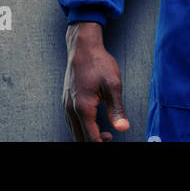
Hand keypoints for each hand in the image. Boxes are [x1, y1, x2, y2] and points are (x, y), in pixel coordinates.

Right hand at [62, 21, 129, 141]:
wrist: (83, 47)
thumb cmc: (99, 63)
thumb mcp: (113, 85)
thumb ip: (117, 109)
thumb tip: (123, 128)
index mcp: (83, 107)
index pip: (90, 137)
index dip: (101, 143)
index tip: (112, 139)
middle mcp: (71, 108)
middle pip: (79, 137)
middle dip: (93, 141)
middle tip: (109, 137)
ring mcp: (66, 104)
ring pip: (73, 130)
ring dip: (86, 135)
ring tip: (103, 132)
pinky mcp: (66, 99)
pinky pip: (70, 121)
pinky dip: (80, 127)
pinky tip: (90, 123)